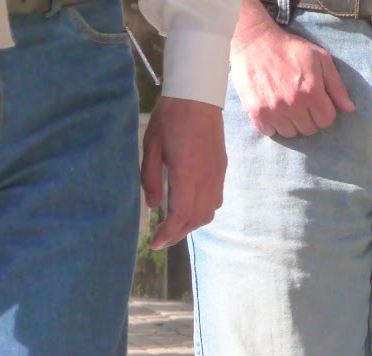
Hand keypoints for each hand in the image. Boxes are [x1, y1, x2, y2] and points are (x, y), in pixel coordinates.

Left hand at [141, 97, 226, 248]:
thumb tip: (153, 205)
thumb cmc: (171, 118)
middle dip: (178, 234)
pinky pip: (215, 201)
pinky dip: (202, 212)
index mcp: (187, 174)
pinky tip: (189, 209)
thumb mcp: (151, 146)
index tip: (155, 243)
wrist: (198, 96)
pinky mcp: (221, 170)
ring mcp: (216, 176)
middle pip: (195, 219)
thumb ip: (150, 178)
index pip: (180, 216)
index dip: (168, 234)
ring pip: (208, 213)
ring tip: (175, 227)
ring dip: (191, 225)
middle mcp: (206, 179)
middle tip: (161, 239)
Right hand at [231, 16, 354, 137]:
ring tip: (286, 105)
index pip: (327, 121)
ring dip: (291, 123)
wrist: (254, 42)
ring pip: (290, 133)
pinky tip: (272, 108)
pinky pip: (270, 132)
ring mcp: (274, 110)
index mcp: (311, 91)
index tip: (317, 103)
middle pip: (309, 130)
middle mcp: (293, 104)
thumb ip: (336, 85)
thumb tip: (350, 109)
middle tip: (300, 102)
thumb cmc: (290, 49)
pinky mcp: (257, 113)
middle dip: (308, 118)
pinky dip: (272, 124)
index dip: (324, 112)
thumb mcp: (320, 59)